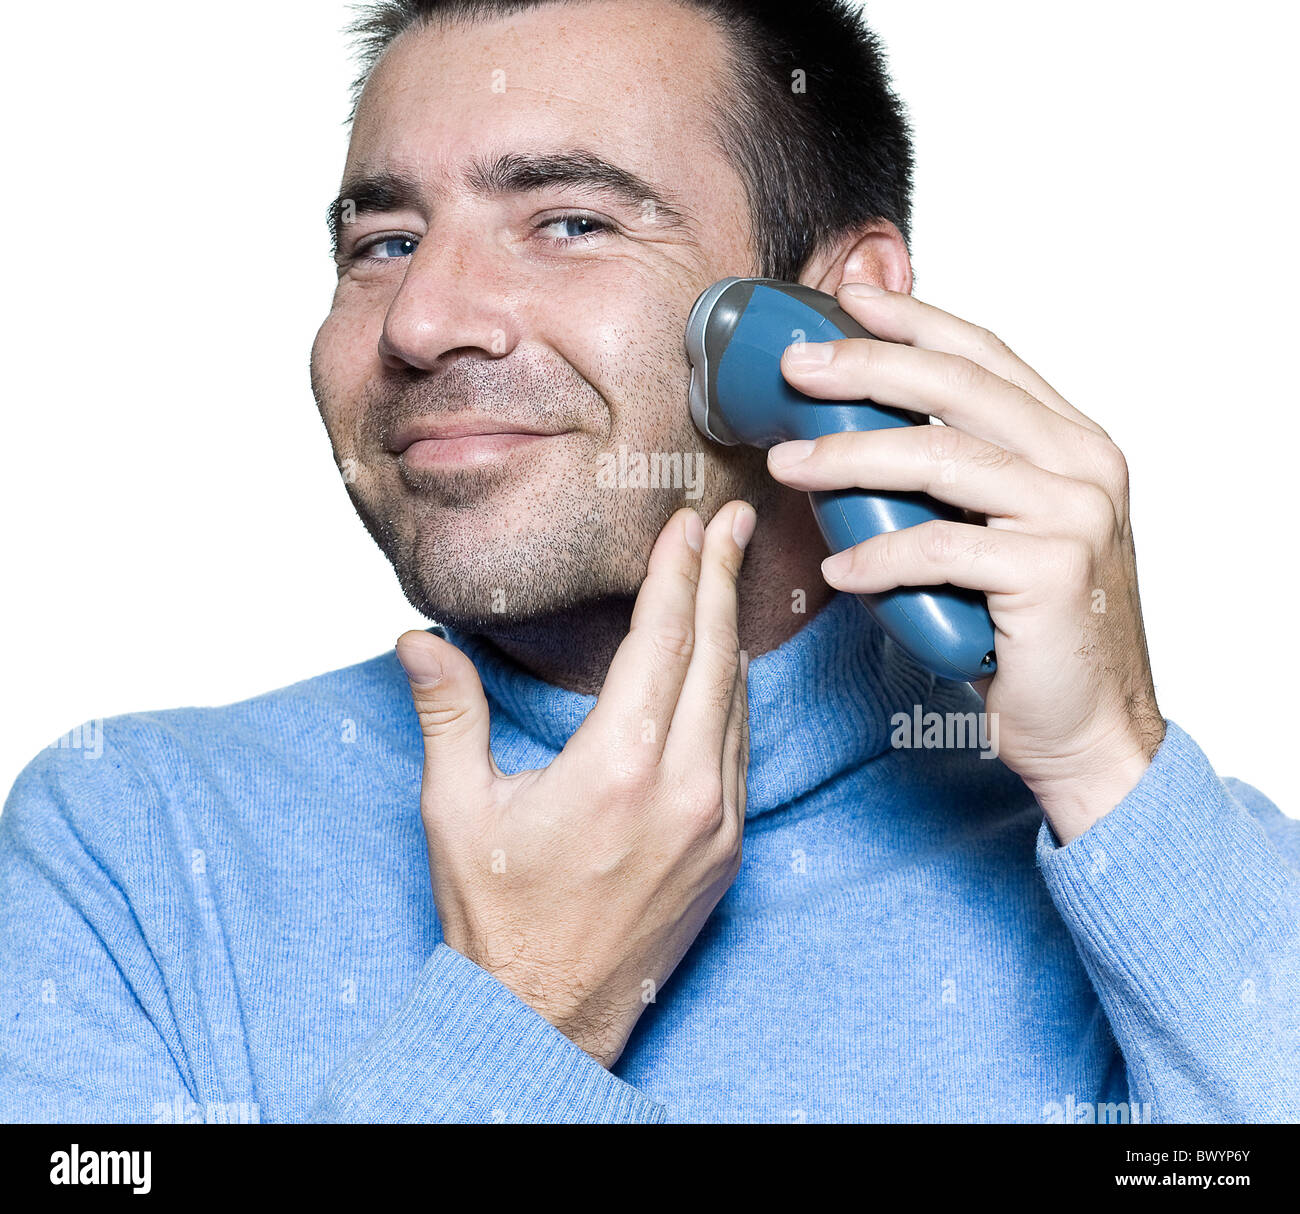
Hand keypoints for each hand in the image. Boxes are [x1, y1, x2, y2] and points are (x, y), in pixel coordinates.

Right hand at [395, 502, 754, 1067]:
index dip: (678, 573)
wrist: (547, 1019)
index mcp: (619, 767)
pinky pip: (744, 750)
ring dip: (732, 632)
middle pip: (715, 655)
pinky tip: (724, 667)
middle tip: (734, 523)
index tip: (690, 524)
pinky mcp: (729, 848)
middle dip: (723, 579)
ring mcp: (717, 820)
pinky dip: (734, 695)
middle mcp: (684, 788)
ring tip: (728, 578)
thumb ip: (448, 714)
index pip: (663, 641)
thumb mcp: (457, 810)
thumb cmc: (498, 918)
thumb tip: (417, 639)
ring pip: (738, 700)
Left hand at [768, 282, 1164, 842]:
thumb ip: (955, 476)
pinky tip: (836, 571)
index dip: (914, 319)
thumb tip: (854, 432)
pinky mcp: (1052, 571)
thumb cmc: (1026, 631)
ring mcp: (1075, 513)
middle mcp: (1084, 462)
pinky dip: (876, 557)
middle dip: (865, 367)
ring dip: (849, 457)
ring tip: (787, 465)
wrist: (1089, 728)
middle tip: (795, 366)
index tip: (847, 299)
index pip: (985, 355)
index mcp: (1072, 440)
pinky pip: (939, 547)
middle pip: (957, 386)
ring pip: (939, 457)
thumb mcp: (995, 532)